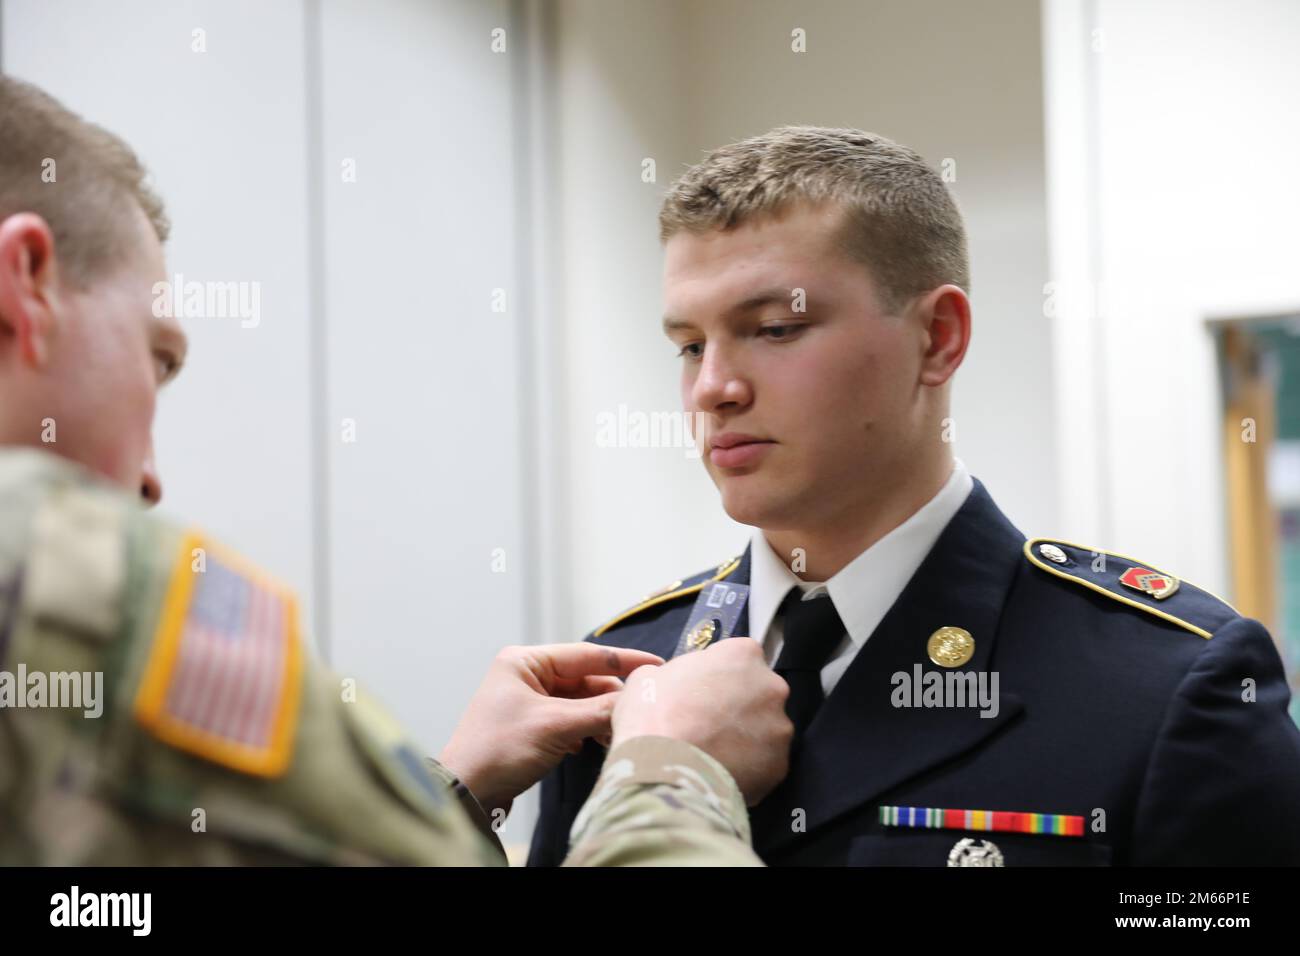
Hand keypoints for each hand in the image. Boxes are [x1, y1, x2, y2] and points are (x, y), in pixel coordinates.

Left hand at [439, 643, 661, 817]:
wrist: (466, 792)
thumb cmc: (500, 749)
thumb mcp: (556, 726)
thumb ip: (599, 711)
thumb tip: (637, 702)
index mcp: (525, 661)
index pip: (586, 654)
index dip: (623, 661)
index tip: (655, 665)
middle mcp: (526, 675)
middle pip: (584, 679)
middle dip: (609, 698)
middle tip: (637, 712)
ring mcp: (527, 701)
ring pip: (578, 702)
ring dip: (597, 718)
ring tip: (614, 734)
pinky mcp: (530, 726)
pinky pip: (568, 720)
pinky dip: (583, 730)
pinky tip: (589, 745)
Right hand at [612, 638, 792, 804]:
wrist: (663, 770)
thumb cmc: (653, 715)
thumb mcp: (648, 677)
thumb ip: (674, 673)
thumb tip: (675, 684)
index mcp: (743, 654)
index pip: (740, 658)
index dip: (720, 676)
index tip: (704, 692)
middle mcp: (772, 686)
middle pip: (759, 693)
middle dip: (739, 707)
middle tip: (709, 725)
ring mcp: (780, 727)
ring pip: (765, 730)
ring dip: (746, 739)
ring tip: (714, 754)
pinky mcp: (780, 764)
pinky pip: (765, 764)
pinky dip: (749, 769)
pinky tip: (722, 773)